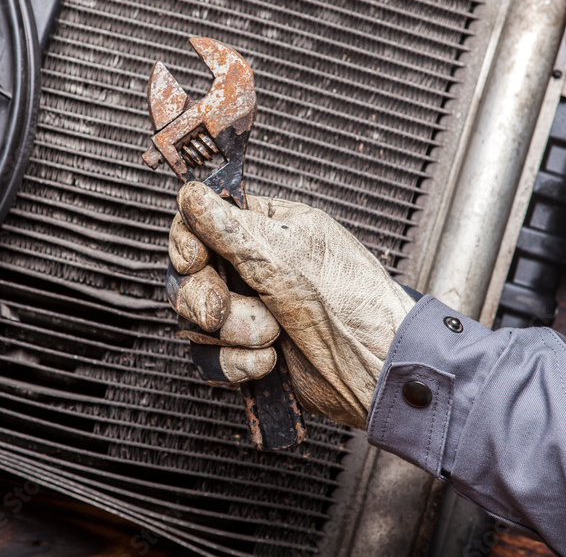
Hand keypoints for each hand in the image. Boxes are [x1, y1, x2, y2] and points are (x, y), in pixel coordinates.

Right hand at [167, 181, 415, 429]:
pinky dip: (235, 362)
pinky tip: (266, 362)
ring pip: (197, 319)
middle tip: (222, 310)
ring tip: (269, 335)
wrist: (378, 371)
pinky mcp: (249, 350)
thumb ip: (231, 228)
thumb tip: (192, 195)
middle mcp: (254, 266)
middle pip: (189, 275)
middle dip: (207, 297)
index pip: (200, 221)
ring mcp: (250, 309)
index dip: (187, 243)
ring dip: (231, 332)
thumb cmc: (353, 305)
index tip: (194, 260)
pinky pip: (211, 356)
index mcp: (268, 228)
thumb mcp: (286, 257)